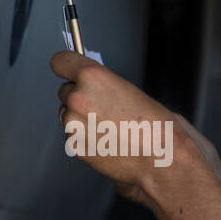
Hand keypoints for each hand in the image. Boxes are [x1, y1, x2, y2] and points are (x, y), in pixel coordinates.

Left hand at [50, 50, 182, 201]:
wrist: (159, 157)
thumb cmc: (154, 125)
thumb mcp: (128, 89)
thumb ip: (102, 84)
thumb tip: (92, 87)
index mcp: (92, 77)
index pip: (61, 61)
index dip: (67, 67)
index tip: (69, 70)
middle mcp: (77, 98)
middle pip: (65, 90)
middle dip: (80, 97)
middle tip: (102, 108)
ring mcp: (73, 124)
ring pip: (68, 115)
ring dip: (81, 119)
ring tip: (108, 128)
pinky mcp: (73, 145)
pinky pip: (72, 136)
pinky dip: (85, 139)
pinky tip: (106, 141)